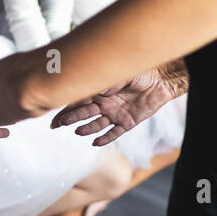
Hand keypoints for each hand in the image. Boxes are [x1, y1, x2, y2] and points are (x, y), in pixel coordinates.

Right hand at [50, 68, 176, 145]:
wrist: (161, 80)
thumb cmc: (140, 72)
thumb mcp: (124, 74)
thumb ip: (111, 83)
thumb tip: (99, 91)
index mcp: (100, 91)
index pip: (80, 99)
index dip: (67, 105)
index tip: (56, 109)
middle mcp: (104, 104)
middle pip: (84, 113)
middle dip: (71, 118)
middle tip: (59, 123)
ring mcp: (115, 114)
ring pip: (97, 124)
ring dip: (87, 128)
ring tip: (78, 131)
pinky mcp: (127, 122)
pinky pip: (115, 133)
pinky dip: (105, 138)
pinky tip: (95, 142)